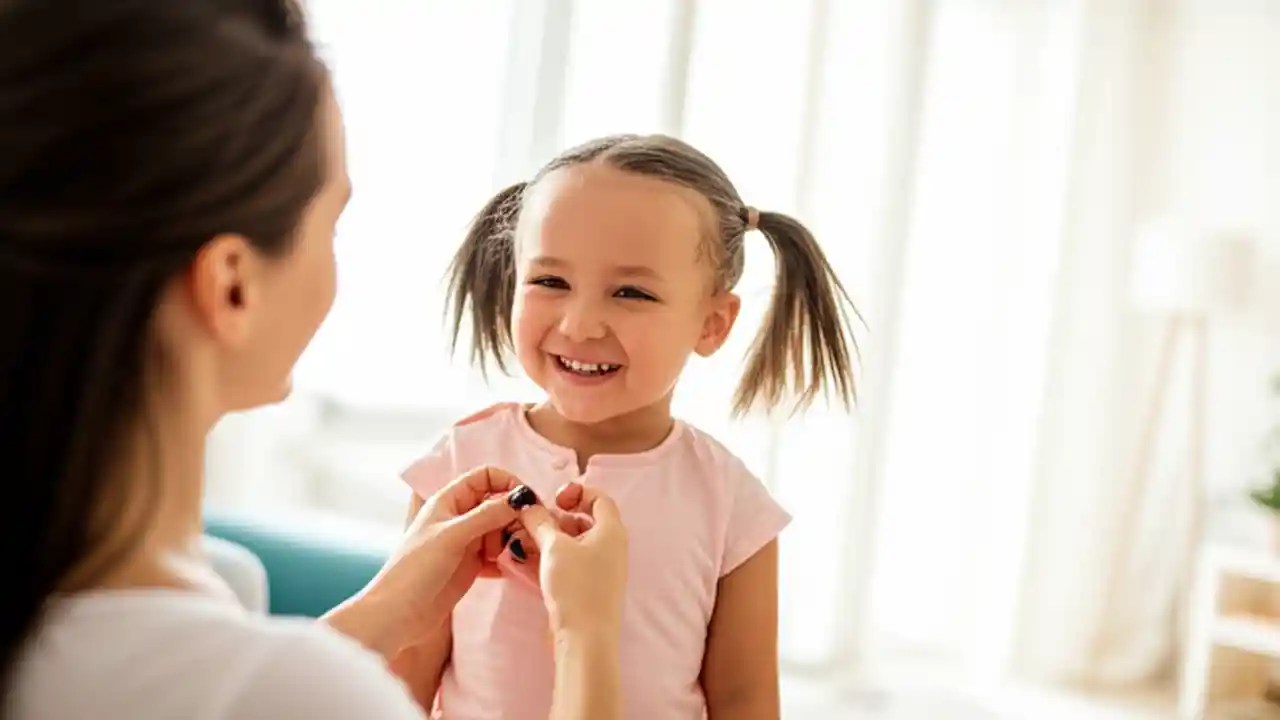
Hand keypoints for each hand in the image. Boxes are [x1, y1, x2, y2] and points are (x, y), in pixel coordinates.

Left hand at [325, 467, 529, 658]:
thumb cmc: (416, 569)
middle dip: (515, 515)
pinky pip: (498, 554)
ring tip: (518, 553)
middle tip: (527, 533)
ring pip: (500, 530)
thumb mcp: (453, 536)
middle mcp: (459, 518)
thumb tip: (521, 498)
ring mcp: (466, 543)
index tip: (526, 501)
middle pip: (498, 503)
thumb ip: (488, 515)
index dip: (507, 483)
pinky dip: (508, 558)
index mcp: (449, 500)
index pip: (485, 477)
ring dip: (513, 538)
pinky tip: (513, 568)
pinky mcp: (472, 566)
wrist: (398, 616)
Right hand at [519, 483, 627, 638]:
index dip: (576, 492)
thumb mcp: (554, 547)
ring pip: (574, 544)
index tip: (554, 500)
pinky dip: (552, 558)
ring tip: (524, 542)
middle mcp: (611, 547)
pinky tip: (528, 562)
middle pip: (584, 520)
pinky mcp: (589, 588)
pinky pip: (570, 563)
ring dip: (550, 539)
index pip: (599, 498)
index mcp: (612, 530)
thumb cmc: (576, 586)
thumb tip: (527, 504)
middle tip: (534, 523)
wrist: (585, 639)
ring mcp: (601, 569)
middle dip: (556, 518)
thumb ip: (539, 521)